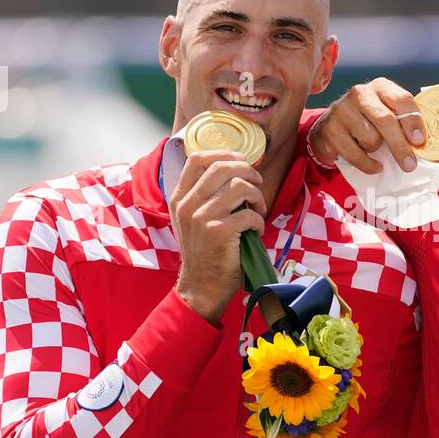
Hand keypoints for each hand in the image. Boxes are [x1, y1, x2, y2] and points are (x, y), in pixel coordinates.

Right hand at [169, 150, 266, 323]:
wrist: (201, 285)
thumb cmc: (204, 251)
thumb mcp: (192, 219)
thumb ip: (204, 195)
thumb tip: (234, 168)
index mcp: (179, 198)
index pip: (196, 159)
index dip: (224, 153)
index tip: (240, 160)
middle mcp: (187, 205)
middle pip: (222, 167)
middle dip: (248, 170)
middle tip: (257, 183)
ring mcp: (202, 217)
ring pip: (240, 187)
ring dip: (257, 196)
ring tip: (258, 209)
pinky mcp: (219, 232)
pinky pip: (249, 214)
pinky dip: (259, 221)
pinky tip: (256, 231)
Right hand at [307, 77, 424, 173]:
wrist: (332, 125)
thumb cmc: (368, 120)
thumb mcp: (387, 113)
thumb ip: (403, 122)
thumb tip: (423, 145)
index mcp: (381, 86)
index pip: (402, 99)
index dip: (413, 121)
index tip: (419, 141)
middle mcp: (360, 93)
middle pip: (386, 121)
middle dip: (400, 146)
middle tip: (409, 165)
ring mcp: (342, 110)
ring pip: (370, 139)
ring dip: (377, 150)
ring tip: (375, 148)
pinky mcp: (330, 129)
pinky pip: (355, 155)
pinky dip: (367, 165)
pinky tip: (373, 166)